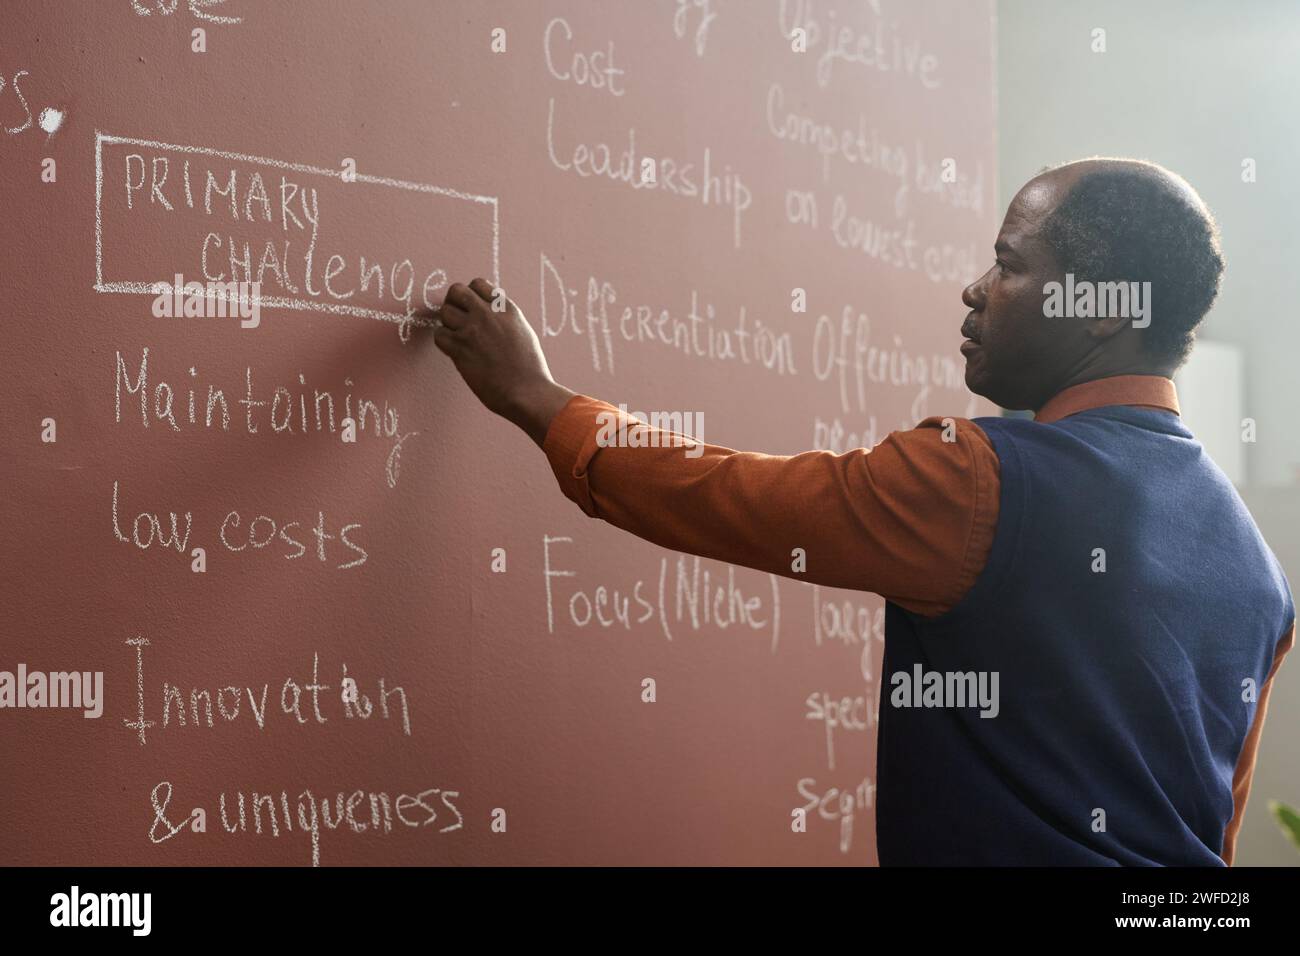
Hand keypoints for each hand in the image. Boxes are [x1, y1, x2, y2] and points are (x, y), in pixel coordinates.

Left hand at [431, 278, 574, 445]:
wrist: (527, 391)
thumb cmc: (530, 369)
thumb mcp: (523, 332)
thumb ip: (504, 318)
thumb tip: (489, 314)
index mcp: (506, 309)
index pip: (477, 284)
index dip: (471, 295)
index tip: (472, 308)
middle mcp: (487, 314)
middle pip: (456, 291)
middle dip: (454, 302)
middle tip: (458, 318)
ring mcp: (472, 331)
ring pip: (445, 312)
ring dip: (448, 324)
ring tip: (458, 338)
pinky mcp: (460, 349)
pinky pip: (439, 335)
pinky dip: (444, 342)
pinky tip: (455, 351)